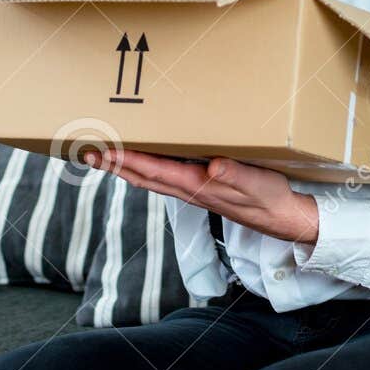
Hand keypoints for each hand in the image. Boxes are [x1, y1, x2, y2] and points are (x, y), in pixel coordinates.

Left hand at [84, 150, 319, 242]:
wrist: (283, 219)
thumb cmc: (272, 197)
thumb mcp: (259, 183)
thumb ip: (235, 175)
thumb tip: (212, 168)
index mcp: (199, 185)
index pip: (155, 170)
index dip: (128, 160)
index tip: (104, 150)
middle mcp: (190, 190)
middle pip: (142, 177)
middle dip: (113, 165)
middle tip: (86, 151)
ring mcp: (192, 192)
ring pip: (149, 180)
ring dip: (123, 168)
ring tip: (103, 156)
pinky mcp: (199, 190)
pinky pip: (162, 179)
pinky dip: (143, 169)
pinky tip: (141, 162)